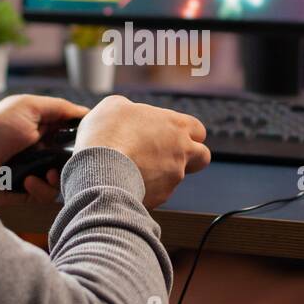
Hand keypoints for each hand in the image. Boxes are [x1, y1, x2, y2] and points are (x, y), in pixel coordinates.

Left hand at [0, 95, 88, 204]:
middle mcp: (47, 151)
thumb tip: (87, 112)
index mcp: (48, 131)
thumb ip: (59, 108)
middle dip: (77, 162)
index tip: (93, 139)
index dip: (86, 138)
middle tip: (73, 160)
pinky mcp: (30, 191)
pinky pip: (46, 195)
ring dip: (57, 178)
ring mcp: (39, 171)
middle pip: (76, 160)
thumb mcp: (29, 107)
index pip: (77, 136)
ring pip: (64, 180)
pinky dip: (40, 188)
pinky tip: (28, 180)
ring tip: (47, 174)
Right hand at [74, 94, 210, 207]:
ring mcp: (174, 177)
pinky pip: (159, 194)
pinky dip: (147, 189)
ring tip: (134, 170)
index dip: (187, 133)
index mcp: (176, 125)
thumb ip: (129, 108)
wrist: (100, 170)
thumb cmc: (107, 135)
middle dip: (190, 158)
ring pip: (177, 178)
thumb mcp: (114, 106)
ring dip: (161, 175)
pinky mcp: (161, 197)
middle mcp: (182, 152)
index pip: (198, 130)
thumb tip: (127, 112)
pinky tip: (127, 184)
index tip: (173, 136)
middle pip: (202, 157)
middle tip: (168, 157)